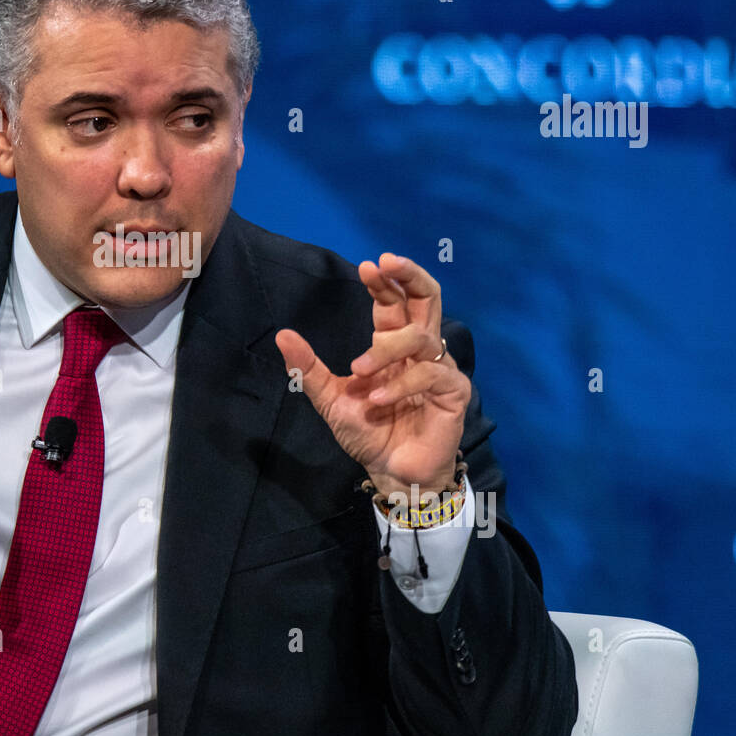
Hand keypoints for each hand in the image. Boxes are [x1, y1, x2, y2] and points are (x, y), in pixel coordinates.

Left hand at [275, 253, 469, 506]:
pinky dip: (400, 384)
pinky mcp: (453, 392)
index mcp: (393, 345)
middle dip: (409, 276)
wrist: (389, 471)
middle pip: (426, 298)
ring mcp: (439, 368)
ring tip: (358, 372)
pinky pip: (430, 374)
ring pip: (421, 337)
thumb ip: (310, 368)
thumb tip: (283, 334)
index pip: (394, 301)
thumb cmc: (367, 431)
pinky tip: (377, 400)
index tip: (367, 266)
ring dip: (386, 350)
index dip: (384, 282)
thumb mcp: (331, 398)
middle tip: (387, 264)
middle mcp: (419, 350)